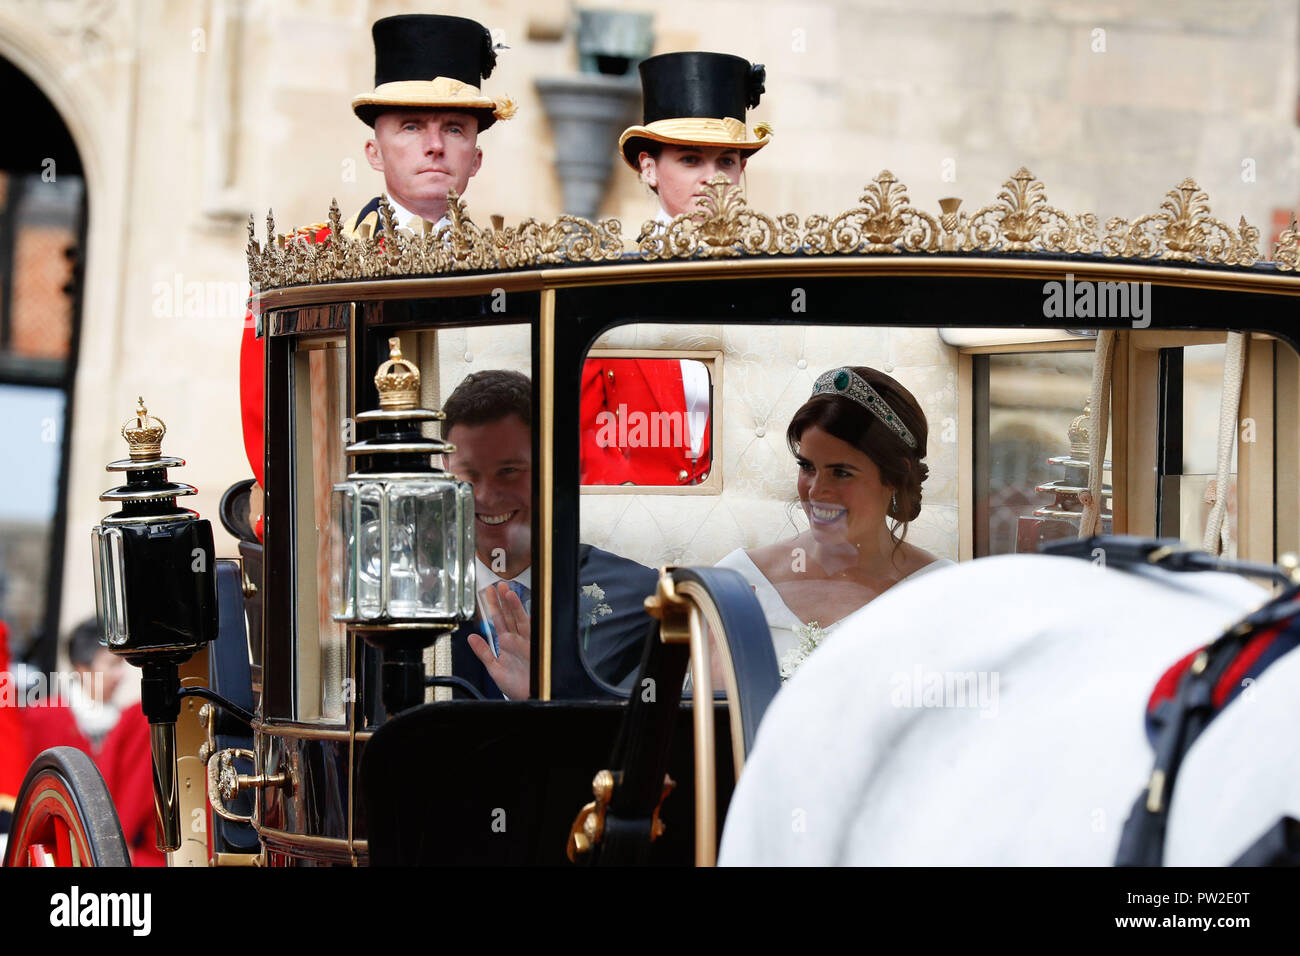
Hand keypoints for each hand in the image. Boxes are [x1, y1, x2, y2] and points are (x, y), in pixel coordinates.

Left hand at [467, 582, 530, 698]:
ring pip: (520, 620)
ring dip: (513, 607)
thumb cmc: (516, 686)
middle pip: (510, 616)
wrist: (530, 698)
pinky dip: (521, 626)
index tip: (489, 592)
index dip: (494, 606)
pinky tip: (515, 615)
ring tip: (507, 593)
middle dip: (504, 600)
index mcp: (507, 643)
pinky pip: (527, 634)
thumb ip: (483, 652)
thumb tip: (471, 637)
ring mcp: (527, 643)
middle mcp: (518, 640)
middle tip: (498, 584)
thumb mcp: (494, 669)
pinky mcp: (534, 649)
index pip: (500, 620)